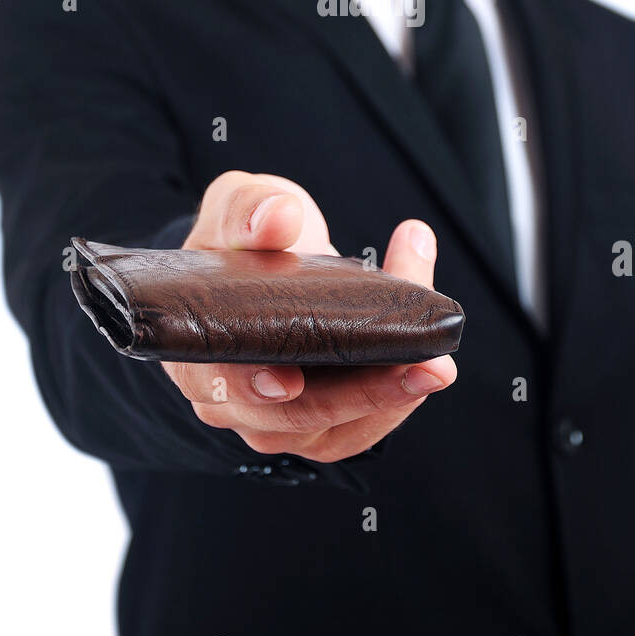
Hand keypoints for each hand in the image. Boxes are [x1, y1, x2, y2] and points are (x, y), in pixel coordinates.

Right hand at [161, 170, 456, 462]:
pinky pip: (362, 427)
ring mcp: (279, 419)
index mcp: (197, 352)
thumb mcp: (233, 206)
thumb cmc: (240, 241)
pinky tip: (432, 361)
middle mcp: (232, 401)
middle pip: (292, 417)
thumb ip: (247, 208)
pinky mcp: (323, 423)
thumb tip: (279, 217)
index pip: (220, 384)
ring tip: (437, 363)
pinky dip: (399, 396)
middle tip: (419, 366)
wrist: (265, 261)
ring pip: (336, 428)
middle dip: (360, 394)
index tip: (289, 380)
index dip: (253, 385)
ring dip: (392, 398)